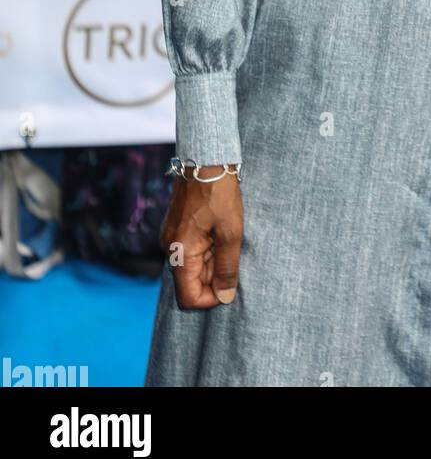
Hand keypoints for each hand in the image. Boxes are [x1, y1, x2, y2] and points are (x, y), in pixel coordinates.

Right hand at [159, 165, 243, 308]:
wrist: (205, 159)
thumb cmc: (219, 194)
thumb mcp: (231, 233)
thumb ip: (227, 267)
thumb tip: (225, 297)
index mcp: (180, 254)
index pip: (188, 298)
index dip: (211, 299)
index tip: (230, 284)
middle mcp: (170, 249)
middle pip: (191, 282)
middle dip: (214, 276)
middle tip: (232, 253)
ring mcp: (172, 237)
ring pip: (193, 265)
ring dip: (212, 260)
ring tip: (227, 238)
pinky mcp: (177, 227)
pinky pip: (191, 249)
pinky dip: (208, 248)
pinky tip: (221, 231)